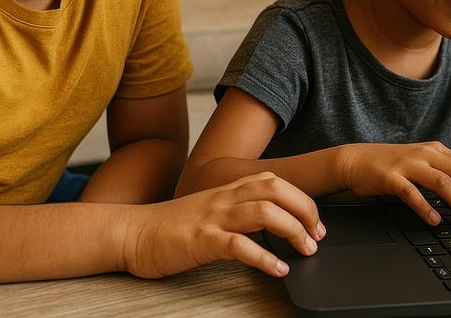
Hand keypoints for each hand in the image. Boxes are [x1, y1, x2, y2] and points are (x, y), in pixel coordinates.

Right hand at [121, 172, 324, 278]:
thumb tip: (271, 222)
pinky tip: (278, 268)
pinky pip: (239, 245)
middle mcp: (224, 198)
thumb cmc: (171, 227)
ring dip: (292, 230)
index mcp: (227, 190)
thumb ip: (236, 210)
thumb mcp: (210, 211)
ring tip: (306, 250)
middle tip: (318, 235)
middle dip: (305, 210)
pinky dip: (264, 257)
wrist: (133, 233)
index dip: (301, 198)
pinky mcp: (201, 241)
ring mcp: (213, 218)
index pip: (273, 181)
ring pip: (264, 212)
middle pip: (276, 190)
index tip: (315, 222)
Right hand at [338, 142, 450, 227]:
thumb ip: (443, 171)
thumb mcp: (421, 162)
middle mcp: (425, 154)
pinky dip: (426, 208)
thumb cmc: (390, 165)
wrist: (355, 160)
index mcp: (436, 149)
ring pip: (443, 183)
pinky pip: (412, 193)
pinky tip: (435, 221)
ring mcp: (408, 164)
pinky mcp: (391, 177)